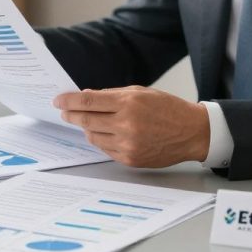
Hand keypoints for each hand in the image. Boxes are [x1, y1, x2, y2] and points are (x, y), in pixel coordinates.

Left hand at [53, 86, 209, 167]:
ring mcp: (128, 144)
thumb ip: (112, 95)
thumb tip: (87, 97)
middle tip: (65, 112)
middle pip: (86, 120)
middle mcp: (126, 124)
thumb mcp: (141, 92)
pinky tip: (108, 134)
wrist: (191, 132)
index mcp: (129, 102)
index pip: (89, 101)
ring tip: (92, 122)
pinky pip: (105, 149)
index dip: (69, 101)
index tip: (59, 100)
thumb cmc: (168, 108)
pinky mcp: (130, 159)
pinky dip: (102, 141)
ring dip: (88, 128)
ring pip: (93, 136)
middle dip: (71, 115)